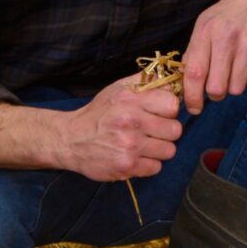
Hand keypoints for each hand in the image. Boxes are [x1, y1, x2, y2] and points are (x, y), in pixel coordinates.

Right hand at [57, 73, 182, 180]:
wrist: (71, 139)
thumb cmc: (98, 113)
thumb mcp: (118, 89)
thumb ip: (145, 81)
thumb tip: (172, 80)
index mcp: (131, 100)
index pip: (172, 105)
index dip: (168, 110)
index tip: (159, 113)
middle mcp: (131, 122)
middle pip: (175, 130)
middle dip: (166, 131)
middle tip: (152, 131)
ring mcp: (129, 146)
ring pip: (169, 151)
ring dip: (159, 149)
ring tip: (143, 144)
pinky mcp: (126, 166)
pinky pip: (156, 167)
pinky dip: (148, 164)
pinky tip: (135, 156)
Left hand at [182, 0, 246, 113]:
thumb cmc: (230, 13)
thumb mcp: (205, 23)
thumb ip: (195, 51)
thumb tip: (186, 81)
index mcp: (207, 31)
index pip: (195, 74)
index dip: (192, 96)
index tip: (193, 107)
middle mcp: (227, 39)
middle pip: (216, 88)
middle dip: (215, 93)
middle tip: (218, 84)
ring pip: (236, 89)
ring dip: (234, 85)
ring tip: (236, 68)